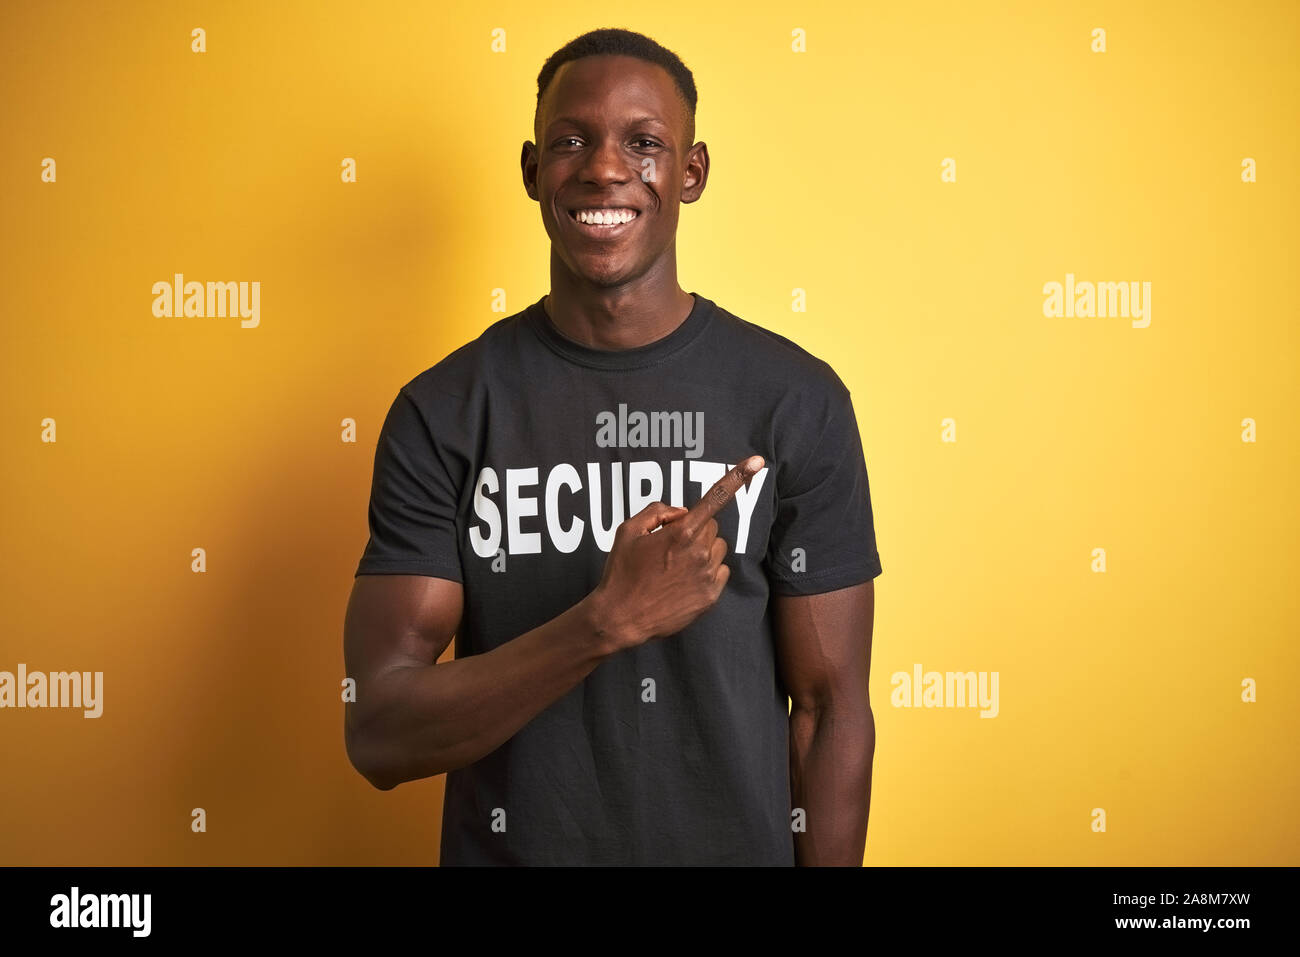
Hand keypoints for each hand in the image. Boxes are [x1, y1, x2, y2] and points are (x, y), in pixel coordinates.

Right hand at [588, 454, 765, 651]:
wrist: (621, 618)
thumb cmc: (622, 573)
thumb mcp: (628, 531)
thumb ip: (657, 511)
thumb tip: (681, 511)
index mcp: (681, 532)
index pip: (714, 498)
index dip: (738, 477)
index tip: (758, 461)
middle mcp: (700, 552)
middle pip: (711, 526)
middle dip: (695, 529)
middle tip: (669, 546)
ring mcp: (708, 576)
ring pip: (717, 549)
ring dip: (702, 551)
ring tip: (674, 567)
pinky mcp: (711, 596)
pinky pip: (720, 572)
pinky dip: (705, 572)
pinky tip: (682, 583)